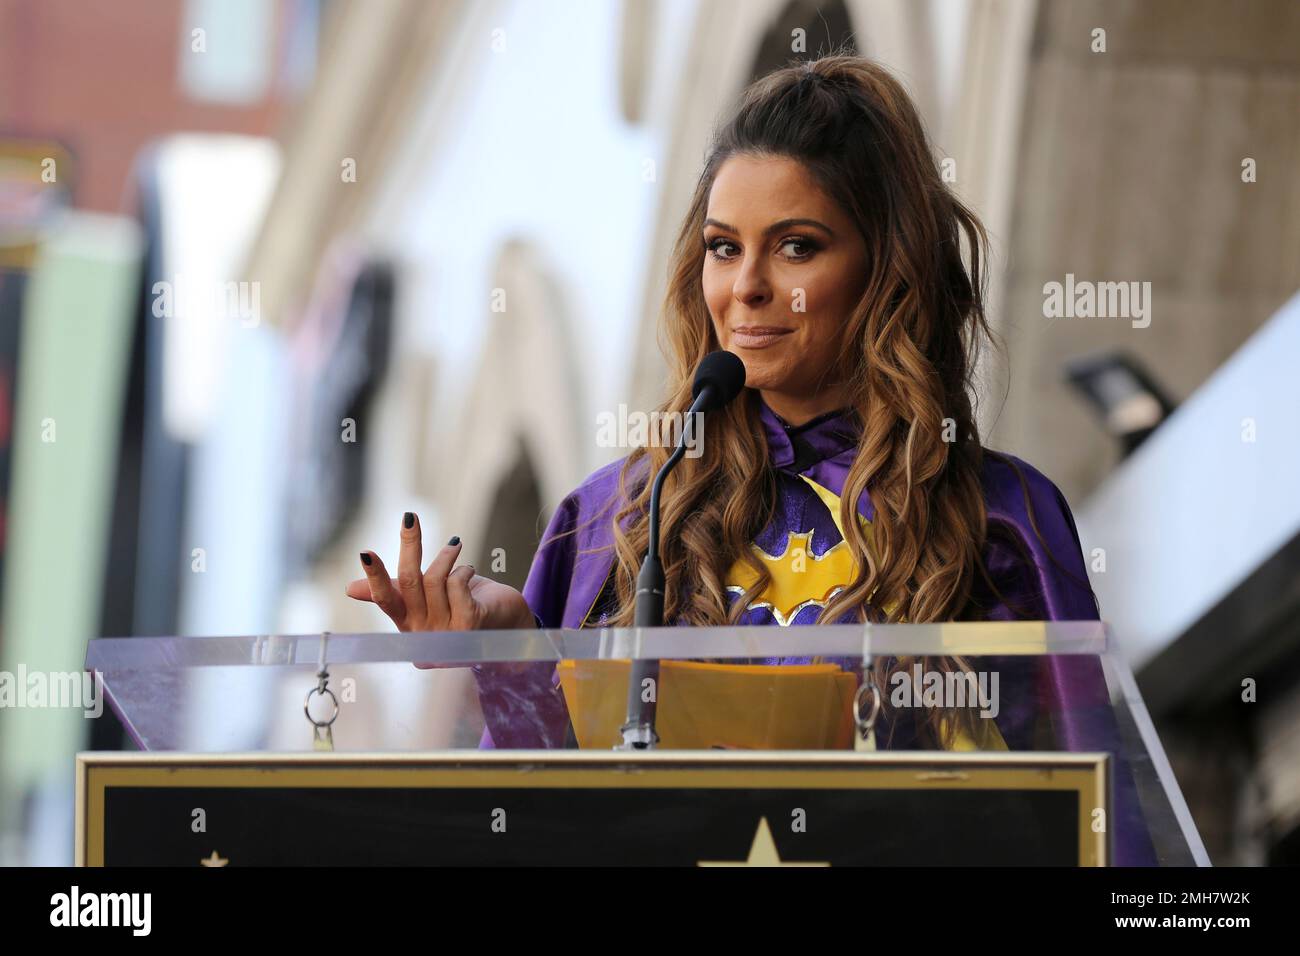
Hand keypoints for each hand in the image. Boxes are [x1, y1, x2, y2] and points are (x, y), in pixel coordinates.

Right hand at [345, 512, 535, 632]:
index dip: (375, 577)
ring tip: (455, 547)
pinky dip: (463, 570)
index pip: (385, 601)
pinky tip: (469, 571)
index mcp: (408, 626)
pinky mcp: (470, 623)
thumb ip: (394, 592)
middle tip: (410, 518)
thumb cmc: (464, 607)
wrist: (509, 628)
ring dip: (446, 556)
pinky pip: (457, 584)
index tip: (364, 553)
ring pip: (435, 579)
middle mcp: (424, 635)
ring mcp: (447, 634)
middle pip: (409, 582)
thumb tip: (350, 589)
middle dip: (409, 546)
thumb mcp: (426, 599)